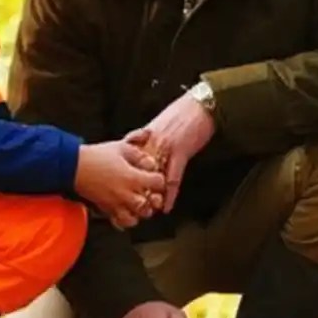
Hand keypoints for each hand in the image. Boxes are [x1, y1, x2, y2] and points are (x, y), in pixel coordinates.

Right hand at [73, 137, 165, 228]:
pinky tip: (126, 212)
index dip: (159, 179)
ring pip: (136, 218)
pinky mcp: (106, 209)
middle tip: (150, 194)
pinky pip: (120, 222)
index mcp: (133, 177)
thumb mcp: (122, 147)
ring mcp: (116, 204)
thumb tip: (151, 162)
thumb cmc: (96, 156)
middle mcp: (127, 194)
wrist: (74, 166)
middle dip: (152, 200)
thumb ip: (139, 155)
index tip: (155, 177)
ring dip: (140, 212)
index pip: (158, 183)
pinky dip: (125, 220)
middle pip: (149, 205)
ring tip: (139, 204)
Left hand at [134, 91, 215, 212]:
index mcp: (146, 136)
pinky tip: (165, 207)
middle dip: (132, 189)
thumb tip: (139, 147)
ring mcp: (165, 149)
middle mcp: (152, 143)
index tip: (117, 189)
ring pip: (153, 178)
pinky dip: (169, 195)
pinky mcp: (180, 154)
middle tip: (128, 206)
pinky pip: (172, 179)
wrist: (201, 105)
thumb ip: (148, 137)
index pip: (128, 159)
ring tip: (146, 212)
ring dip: (150, 196)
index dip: (122, 175)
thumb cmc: (183, 112)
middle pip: (137, 171)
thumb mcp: (160, 123)